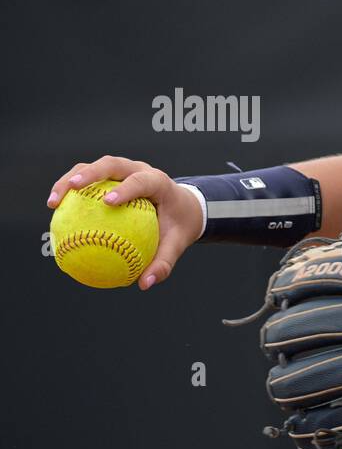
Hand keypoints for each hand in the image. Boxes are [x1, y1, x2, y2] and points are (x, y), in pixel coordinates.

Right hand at [47, 155, 204, 289]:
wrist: (182, 207)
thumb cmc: (179, 226)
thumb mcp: (177, 244)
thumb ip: (163, 263)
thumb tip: (144, 284)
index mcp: (159, 182)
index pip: (142, 180)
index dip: (125, 188)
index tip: (108, 203)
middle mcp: (139, 169)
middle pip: (111, 164)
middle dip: (90, 173)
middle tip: (71, 188)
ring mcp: (124, 169)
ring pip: (92, 167)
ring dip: (70, 180)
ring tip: (53, 203)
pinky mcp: (111, 176)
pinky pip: (88, 181)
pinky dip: (70, 192)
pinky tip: (55, 212)